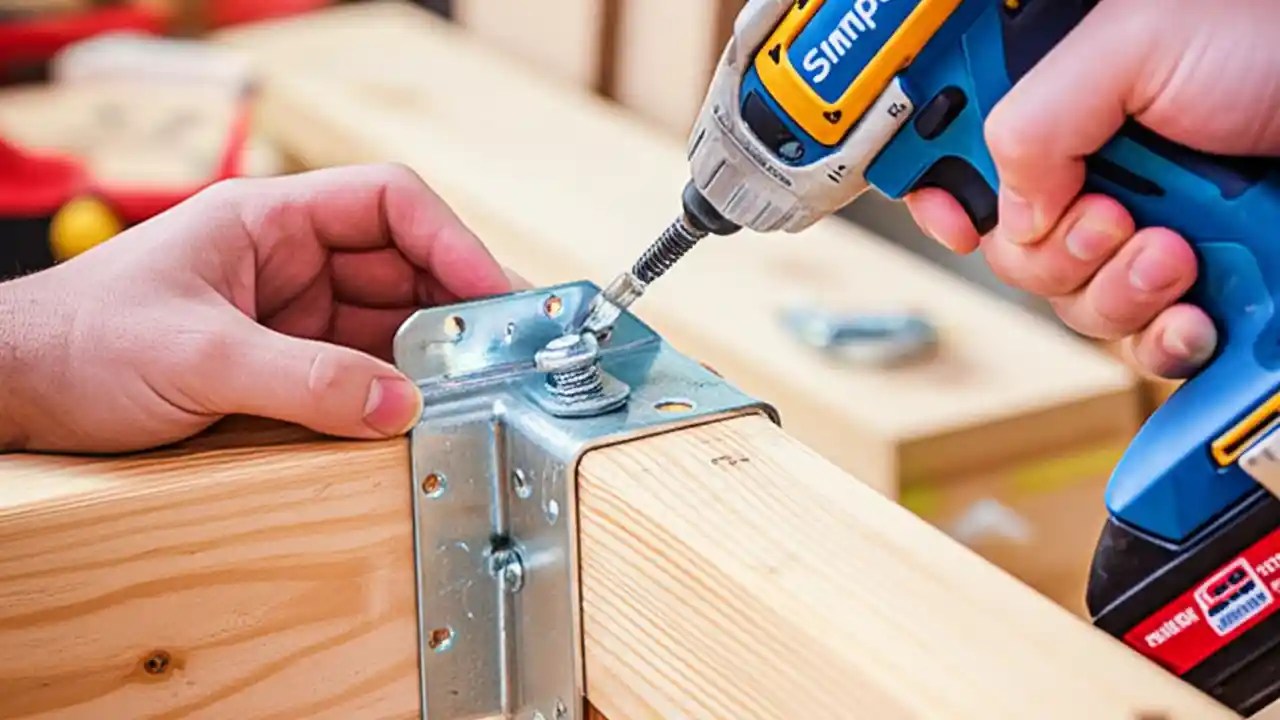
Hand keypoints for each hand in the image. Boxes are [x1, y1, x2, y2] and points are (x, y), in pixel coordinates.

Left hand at [0, 163, 514, 452]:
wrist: (13, 393)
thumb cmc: (77, 343)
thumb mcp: (197, 358)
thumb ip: (304, 382)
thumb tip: (399, 406)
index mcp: (270, 220)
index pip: (389, 204)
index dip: (452, 241)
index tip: (496, 291)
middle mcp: (290, 261)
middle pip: (404, 266)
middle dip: (458, 304)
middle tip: (509, 350)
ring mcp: (291, 313)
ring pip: (392, 322)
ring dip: (436, 353)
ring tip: (480, 385)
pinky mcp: (287, 363)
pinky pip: (364, 368)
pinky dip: (400, 388)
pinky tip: (425, 409)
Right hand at [905, 0, 1279, 377]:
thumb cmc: (1270, 42)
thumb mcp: (1131, 47)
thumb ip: (1034, 121)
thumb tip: (1002, 213)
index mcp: (1064, 108)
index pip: (965, 161)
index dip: (942, 197)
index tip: (949, 218)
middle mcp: (1096, 176)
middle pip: (1014, 254)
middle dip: (1058, 253)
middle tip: (1111, 219)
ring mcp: (1145, 238)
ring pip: (1075, 307)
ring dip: (1117, 292)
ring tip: (1173, 253)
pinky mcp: (1196, 290)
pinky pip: (1143, 346)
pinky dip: (1164, 340)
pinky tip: (1195, 312)